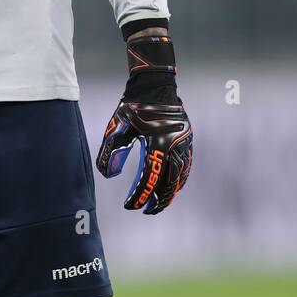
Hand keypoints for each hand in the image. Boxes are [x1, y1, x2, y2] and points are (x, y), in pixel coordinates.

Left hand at [96, 99, 191, 213]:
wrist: (154, 86)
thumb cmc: (132, 107)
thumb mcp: (116, 128)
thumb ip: (110, 152)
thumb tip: (109, 175)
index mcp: (157, 143)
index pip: (149, 178)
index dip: (139, 196)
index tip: (130, 206)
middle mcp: (174, 146)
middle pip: (169, 183)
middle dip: (158, 201)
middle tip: (147, 211)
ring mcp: (184, 143)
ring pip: (180, 177)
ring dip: (170, 192)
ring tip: (158, 203)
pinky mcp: (187, 140)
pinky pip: (185, 166)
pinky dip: (179, 180)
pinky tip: (171, 187)